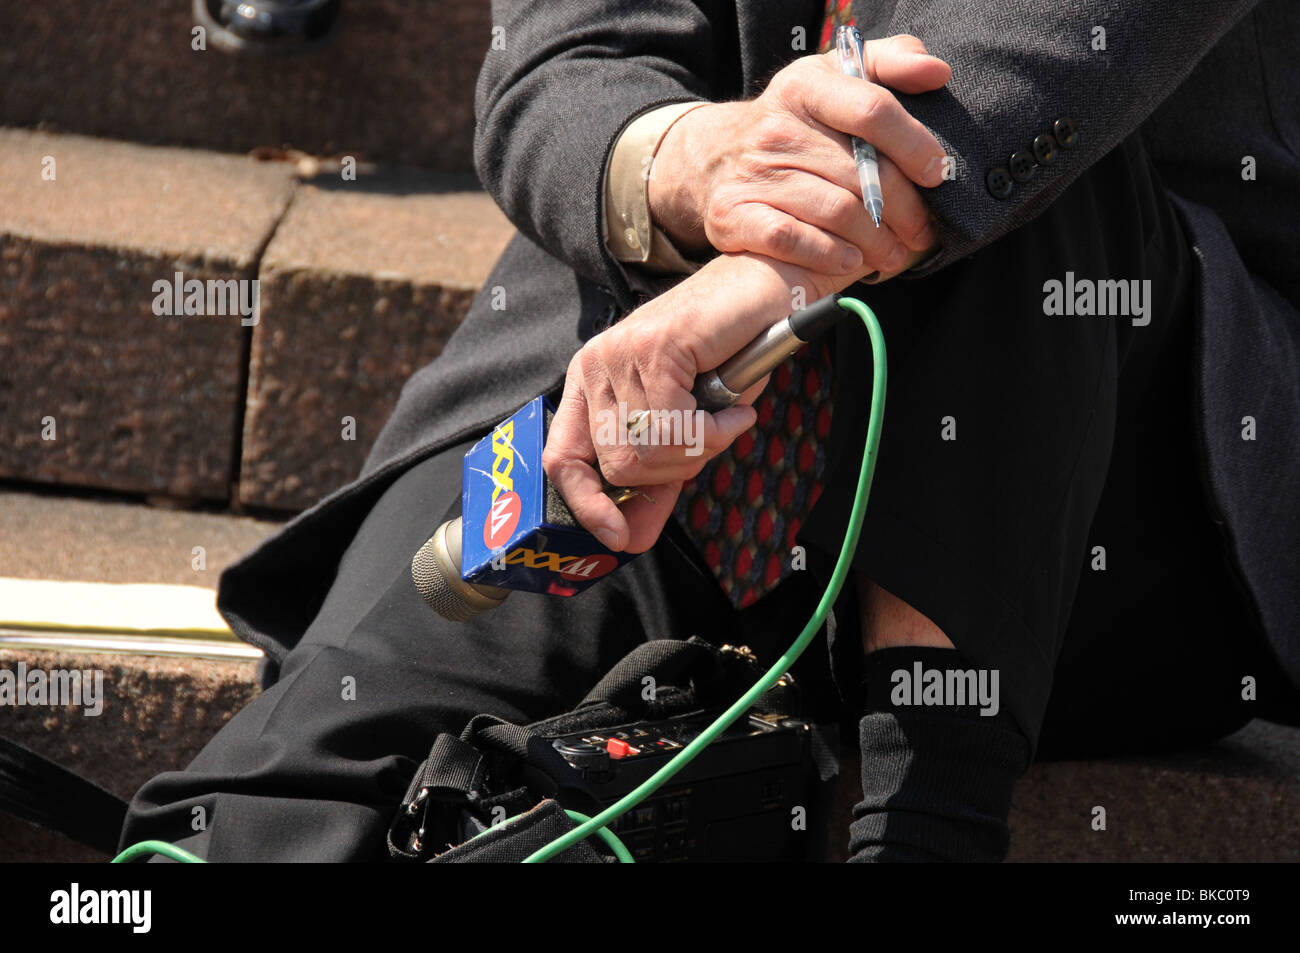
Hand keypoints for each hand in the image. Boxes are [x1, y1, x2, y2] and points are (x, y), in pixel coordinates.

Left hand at [543, 252, 849, 552]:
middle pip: (615, 464)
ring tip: (723, 419)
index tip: (618, 537)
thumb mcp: (685, 427)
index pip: (562, 459)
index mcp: (590, 384)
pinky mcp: (654, 347)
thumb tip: (628, 540)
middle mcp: (594, 365)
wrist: (768, 290)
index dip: (586, 505)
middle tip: (707, 441)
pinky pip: (677, 424)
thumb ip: (654, 478)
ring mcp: (619, 354)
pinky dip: (716, 430)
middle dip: (671, 471)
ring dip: (699, 448)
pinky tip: (733, 411)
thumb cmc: (730, 354)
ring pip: (646, 448)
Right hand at [649, 35, 949, 281]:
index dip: (914, 145)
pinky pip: (790, 238)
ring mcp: (753, 173)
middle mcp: (776, 128)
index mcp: (806, 87)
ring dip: (876, 241)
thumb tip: (936, 72)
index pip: (872, 110)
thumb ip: (891, 64)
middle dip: (904, 209)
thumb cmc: (797, 121)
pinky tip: (851, 260)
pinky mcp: (734, 213)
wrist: (717, 156)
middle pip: (861, 174)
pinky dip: (828, 254)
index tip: (936, 173)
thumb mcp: (836, 78)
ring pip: (835, 211)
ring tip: (895, 253)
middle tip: (922, 231)